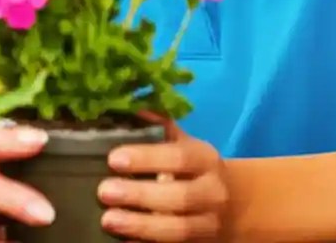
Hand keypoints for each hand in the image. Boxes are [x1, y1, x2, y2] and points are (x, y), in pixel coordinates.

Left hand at [98, 118, 229, 241]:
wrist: (232, 204)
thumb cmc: (190, 166)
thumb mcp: (181, 142)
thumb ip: (157, 126)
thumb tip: (127, 105)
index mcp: (205, 158)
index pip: (179, 157)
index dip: (147, 158)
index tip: (113, 159)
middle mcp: (213, 192)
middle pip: (180, 196)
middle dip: (139, 194)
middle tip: (104, 191)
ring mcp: (208, 223)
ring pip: (178, 229)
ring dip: (141, 226)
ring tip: (108, 220)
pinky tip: (123, 242)